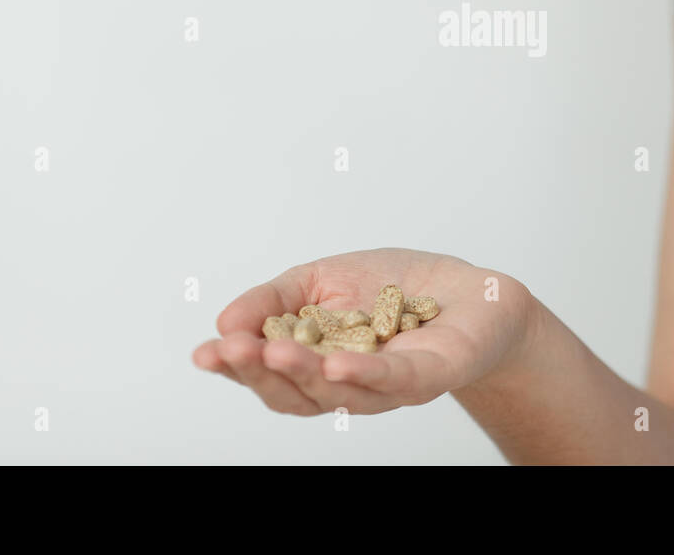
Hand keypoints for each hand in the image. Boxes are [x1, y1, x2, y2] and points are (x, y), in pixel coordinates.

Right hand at [192, 248, 535, 415]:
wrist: (470, 290)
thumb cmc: (393, 287)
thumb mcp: (320, 279)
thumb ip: (273, 299)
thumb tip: (224, 321)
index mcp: (314, 363)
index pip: (267, 373)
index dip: (234, 366)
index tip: (203, 353)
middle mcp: (344, 384)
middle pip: (292, 393)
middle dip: (257, 372)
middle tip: (230, 350)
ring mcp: (385, 388)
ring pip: (335, 394)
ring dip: (301, 374)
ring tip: (271, 352)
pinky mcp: (427, 378)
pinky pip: (391, 384)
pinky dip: (361, 376)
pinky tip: (335, 365)